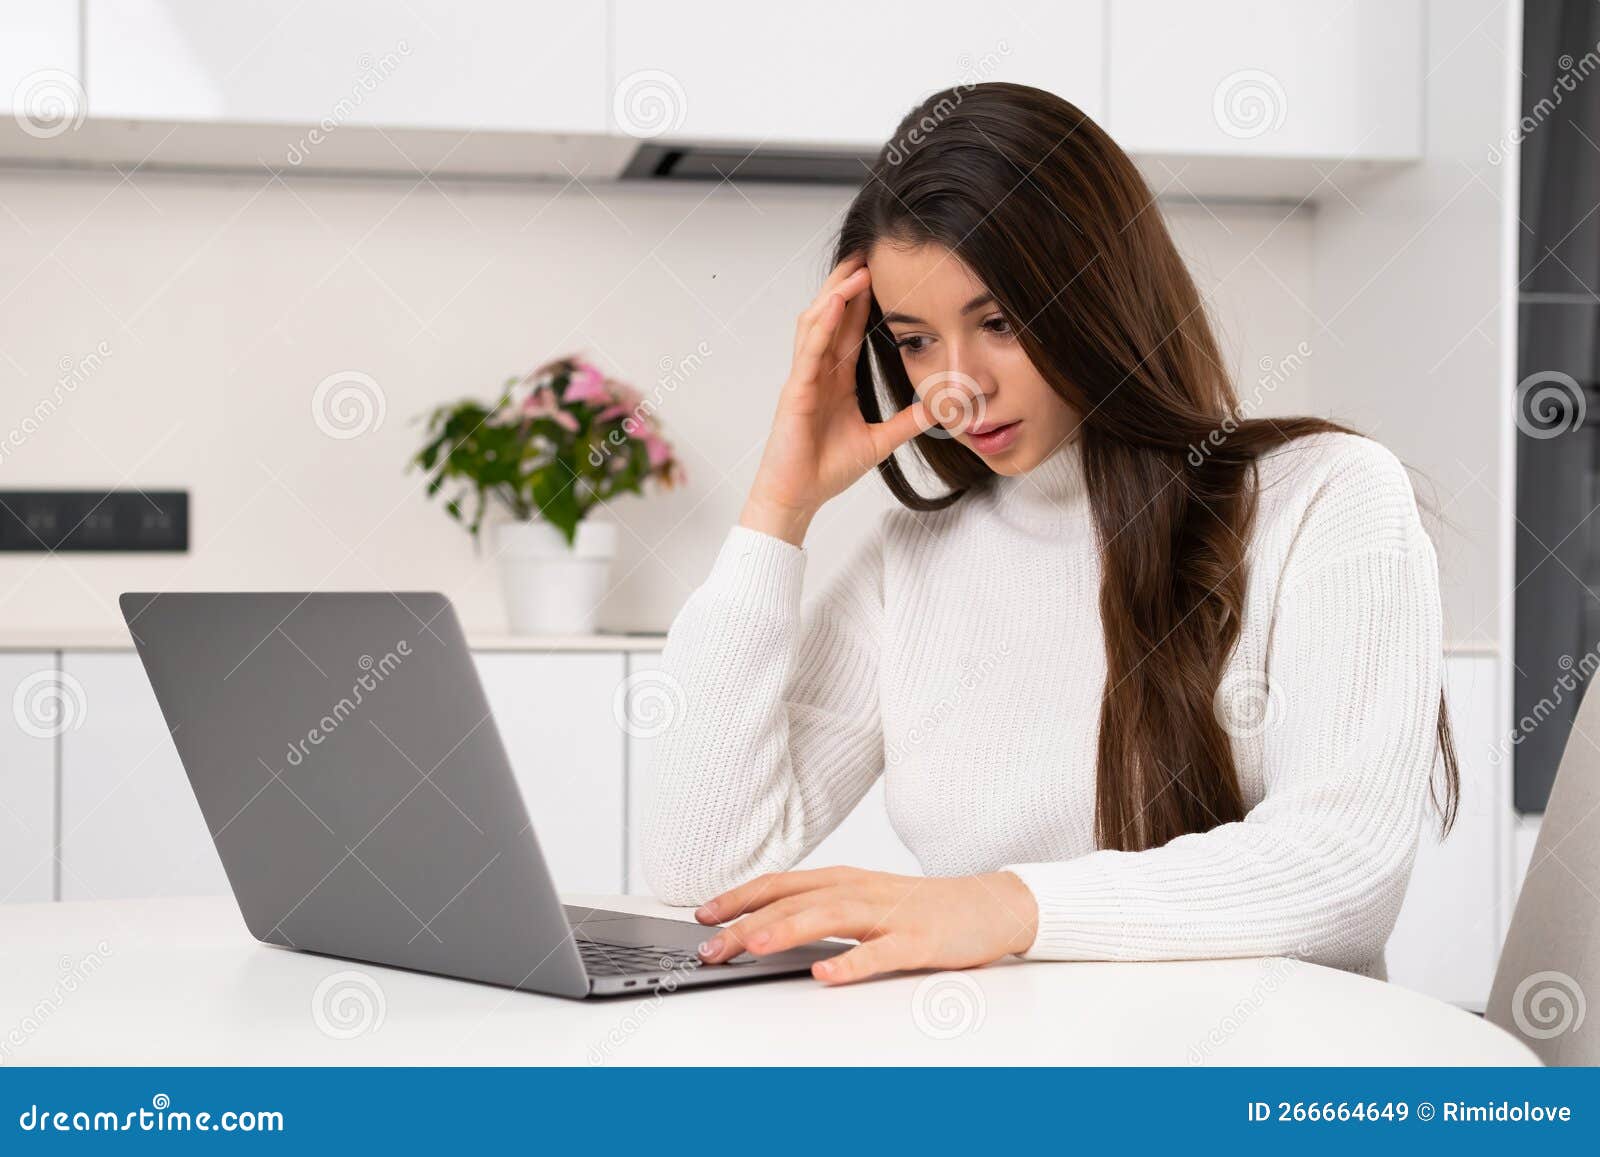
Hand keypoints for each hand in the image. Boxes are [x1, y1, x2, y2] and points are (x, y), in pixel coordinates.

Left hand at [693, 867, 1038, 984]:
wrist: (988, 905)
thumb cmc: (920, 908)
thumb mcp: (864, 901)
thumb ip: (820, 909)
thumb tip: (765, 926)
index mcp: (843, 880)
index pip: (780, 884)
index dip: (739, 897)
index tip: (702, 916)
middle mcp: (860, 890)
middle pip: (795, 901)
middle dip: (747, 922)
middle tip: (710, 946)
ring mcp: (890, 914)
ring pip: (830, 916)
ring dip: (788, 930)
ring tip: (752, 946)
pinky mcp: (918, 940)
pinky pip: (881, 952)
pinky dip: (851, 962)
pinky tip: (825, 974)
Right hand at [740, 256, 935, 545]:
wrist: (798, 497)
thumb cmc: (825, 469)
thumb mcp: (879, 441)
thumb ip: (907, 422)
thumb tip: (941, 409)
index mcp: (834, 378)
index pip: (849, 328)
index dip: (862, 298)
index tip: (882, 269)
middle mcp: (817, 371)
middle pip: (831, 315)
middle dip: (848, 282)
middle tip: (869, 250)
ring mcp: (804, 378)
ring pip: (817, 323)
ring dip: (835, 293)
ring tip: (856, 267)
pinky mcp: (796, 391)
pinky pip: (809, 351)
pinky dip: (822, 325)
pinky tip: (835, 303)